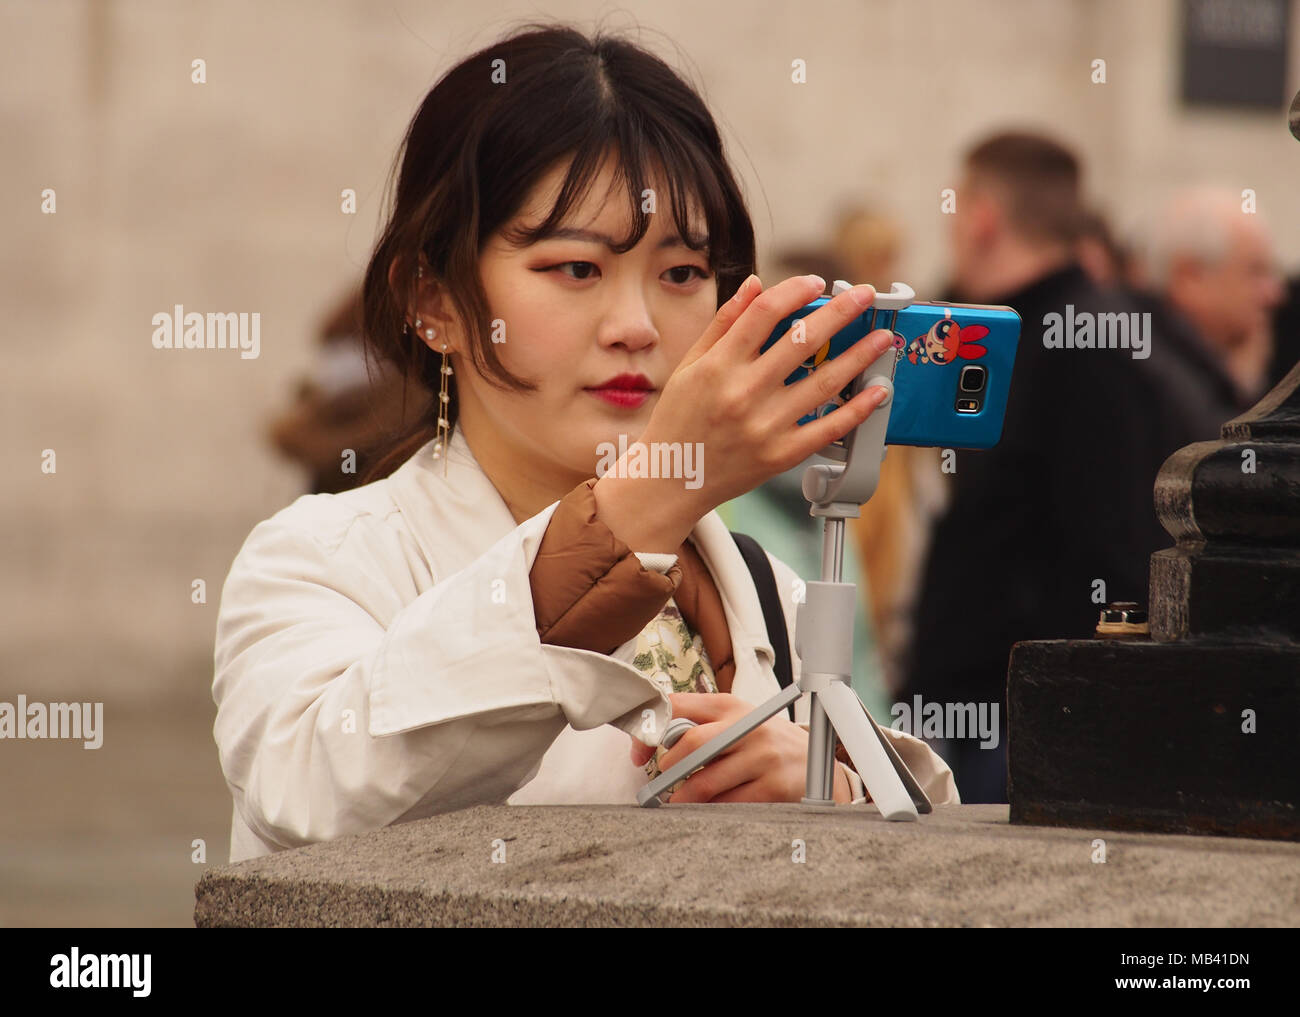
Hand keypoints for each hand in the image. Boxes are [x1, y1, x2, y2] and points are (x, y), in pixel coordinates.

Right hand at [593, 274, 896, 552]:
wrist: (672, 480)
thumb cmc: (678, 421)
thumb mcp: (690, 366)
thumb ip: (724, 324)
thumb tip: (755, 284)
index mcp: (718, 366)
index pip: (765, 314)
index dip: (795, 291)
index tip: (815, 282)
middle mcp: (743, 393)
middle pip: (802, 340)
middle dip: (841, 311)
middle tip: (865, 295)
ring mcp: (765, 426)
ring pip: (824, 382)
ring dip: (860, 356)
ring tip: (883, 338)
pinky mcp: (781, 454)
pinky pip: (828, 428)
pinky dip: (858, 408)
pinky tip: (877, 390)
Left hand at [629, 692, 851, 802]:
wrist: (817, 765)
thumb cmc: (764, 743)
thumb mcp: (737, 721)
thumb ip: (701, 725)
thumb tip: (655, 742)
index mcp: (729, 705)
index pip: (678, 705)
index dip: (651, 728)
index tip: (638, 752)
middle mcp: (746, 726)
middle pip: (691, 743)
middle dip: (668, 767)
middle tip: (660, 783)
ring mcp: (761, 755)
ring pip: (706, 781)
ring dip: (684, 798)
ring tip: (678, 802)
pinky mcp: (773, 785)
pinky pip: (729, 803)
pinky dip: (711, 810)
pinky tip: (708, 810)